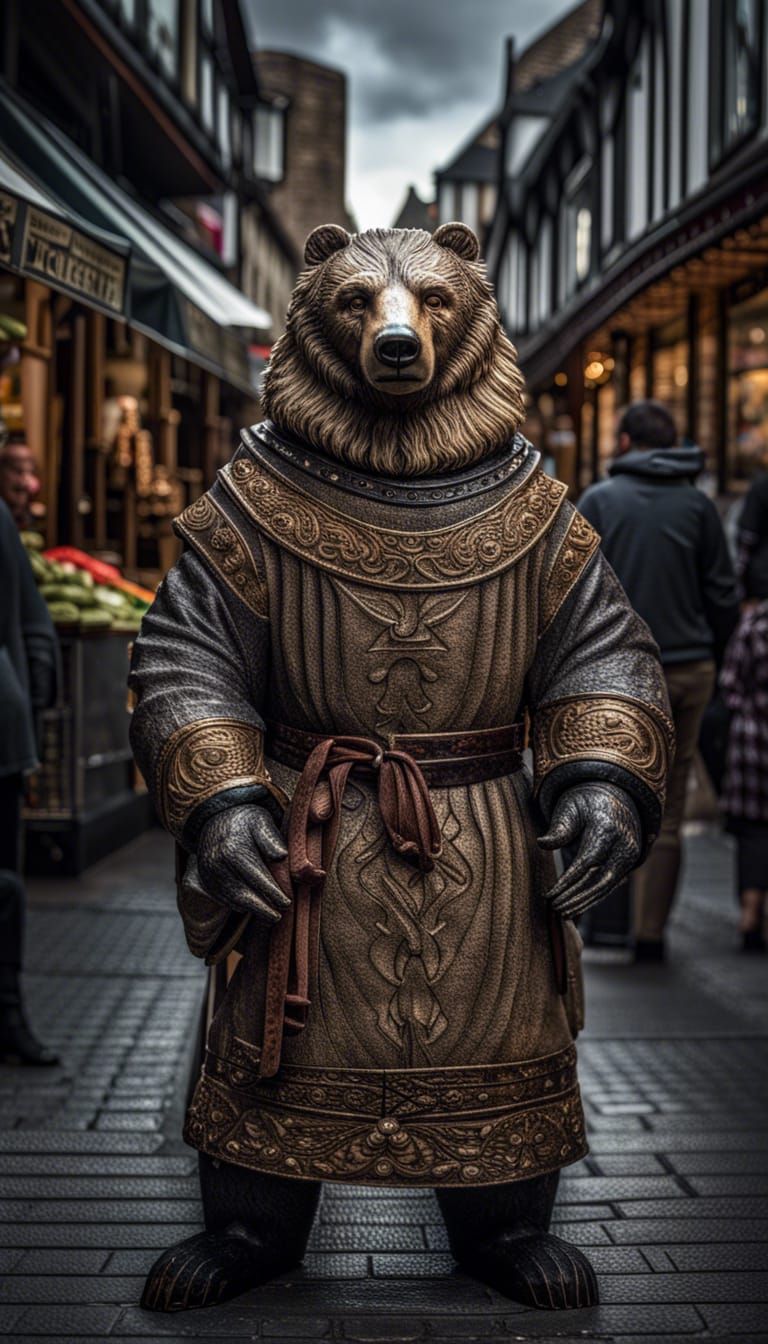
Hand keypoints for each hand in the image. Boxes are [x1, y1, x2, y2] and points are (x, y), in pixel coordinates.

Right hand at [197, 805, 289, 923]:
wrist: (216, 818)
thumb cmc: (246, 821)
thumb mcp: (261, 821)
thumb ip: (272, 838)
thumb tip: (282, 855)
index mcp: (234, 850)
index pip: (257, 878)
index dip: (273, 893)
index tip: (287, 903)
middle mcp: (218, 865)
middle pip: (243, 895)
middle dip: (262, 909)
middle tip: (278, 917)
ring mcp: (209, 874)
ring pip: (232, 900)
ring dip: (252, 910)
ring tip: (270, 916)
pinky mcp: (206, 880)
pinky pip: (223, 899)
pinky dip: (239, 906)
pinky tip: (253, 908)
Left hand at [538, 783, 641, 919]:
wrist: (613, 799)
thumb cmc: (585, 803)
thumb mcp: (570, 807)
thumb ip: (560, 827)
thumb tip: (542, 843)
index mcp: (608, 828)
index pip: (587, 862)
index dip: (568, 881)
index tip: (550, 894)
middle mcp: (624, 845)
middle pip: (600, 879)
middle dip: (576, 897)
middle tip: (555, 908)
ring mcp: (629, 856)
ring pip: (607, 887)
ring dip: (584, 902)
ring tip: (562, 913)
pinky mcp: (627, 865)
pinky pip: (610, 886)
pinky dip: (593, 898)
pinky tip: (576, 907)